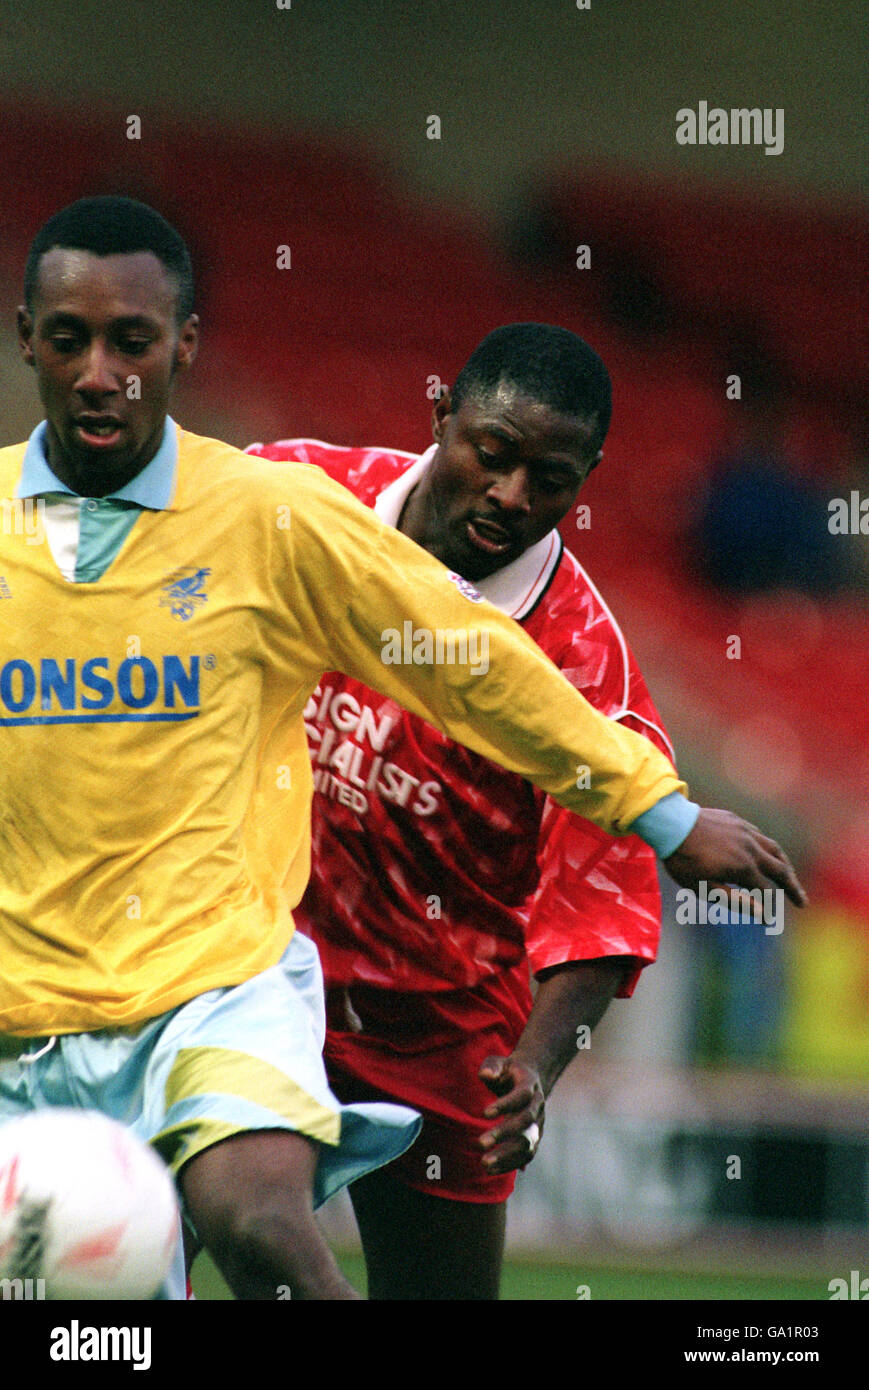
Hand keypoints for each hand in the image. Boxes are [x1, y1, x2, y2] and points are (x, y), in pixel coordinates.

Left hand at [478, 1055, 545, 1173]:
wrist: (530, 1080)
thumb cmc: (508, 1071)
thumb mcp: (499, 1062)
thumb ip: (491, 1066)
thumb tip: (486, 1075)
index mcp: (530, 1085)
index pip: (522, 1096)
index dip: (505, 1105)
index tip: (484, 1113)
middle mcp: (537, 1106)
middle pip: (525, 1122)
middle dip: (504, 1133)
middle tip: (480, 1143)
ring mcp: (538, 1125)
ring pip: (528, 1143)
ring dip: (507, 1155)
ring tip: (484, 1164)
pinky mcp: (533, 1139)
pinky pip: (526, 1155)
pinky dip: (510, 1164)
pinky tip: (490, 1170)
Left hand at [664, 808, 806, 906]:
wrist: (670, 822)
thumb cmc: (683, 860)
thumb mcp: (703, 887)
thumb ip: (734, 901)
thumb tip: (761, 913)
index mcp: (743, 867)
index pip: (766, 893)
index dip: (771, 909)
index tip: (772, 922)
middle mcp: (751, 848)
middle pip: (780, 870)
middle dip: (792, 888)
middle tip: (802, 902)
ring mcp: (746, 832)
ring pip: (774, 850)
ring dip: (785, 866)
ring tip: (790, 878)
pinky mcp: (738, 821)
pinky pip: (760, 836)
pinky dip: (769, 849)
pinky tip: (766, 855)